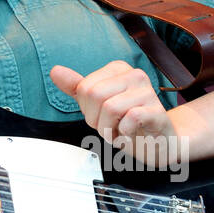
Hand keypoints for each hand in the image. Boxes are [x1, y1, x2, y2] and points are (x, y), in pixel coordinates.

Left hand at [49, 60, 178, 166]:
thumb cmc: (127, 122)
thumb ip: (76, 87)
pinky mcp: (157, 112)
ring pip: (110, 108)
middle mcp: (134, 75)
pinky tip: (130, 133)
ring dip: (109, 129)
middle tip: (110, 126)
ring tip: (120, 130)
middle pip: (95, 95)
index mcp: (118, 69)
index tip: (101, 115)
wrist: (157, 143)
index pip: (84, 87)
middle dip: (96, 119)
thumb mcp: (97, 104)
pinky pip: (130, 119)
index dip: (87, 109)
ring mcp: (148, 92)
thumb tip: (55, 71)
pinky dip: (124, 133)